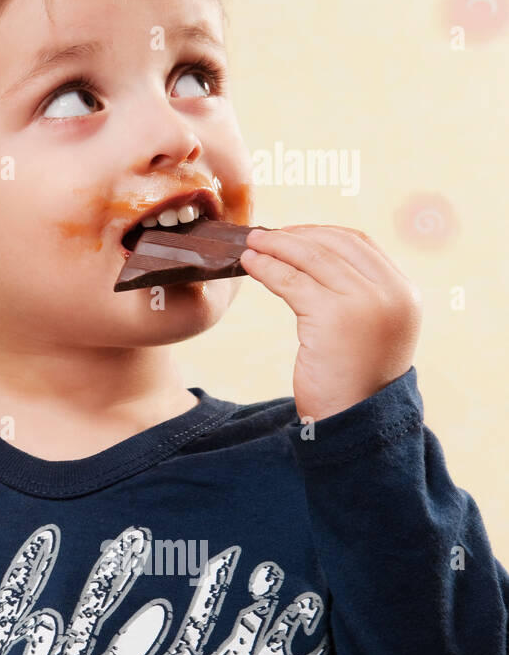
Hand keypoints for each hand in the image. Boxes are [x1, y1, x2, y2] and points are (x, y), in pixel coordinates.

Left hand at [240, 224, 421, 421]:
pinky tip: (250, 264)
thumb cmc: (352, 380)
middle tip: (264, 235)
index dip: (321, 233)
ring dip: (277, 246)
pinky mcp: (334, 317)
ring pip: (312, 258)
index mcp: (404, 293)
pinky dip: (268, 267)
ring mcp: (366, 303)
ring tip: (251, 244)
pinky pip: (292, 281)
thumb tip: (314, 257)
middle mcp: (391, 293)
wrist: (355, 421)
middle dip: (295, 235)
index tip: (291, 233)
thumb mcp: (367, 329)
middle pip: (335, 244)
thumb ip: (356, 295)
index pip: (360, 243)